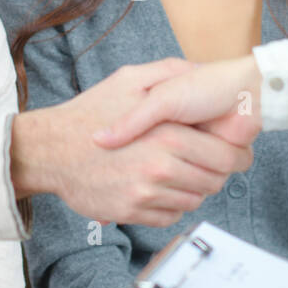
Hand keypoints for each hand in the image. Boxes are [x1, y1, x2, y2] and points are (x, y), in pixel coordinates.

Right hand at [10, 59, 254, 226]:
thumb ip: (169, 72)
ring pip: (194, 200)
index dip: (236, 155)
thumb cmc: (90, 112)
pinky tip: (161, 187)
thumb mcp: (130, 79)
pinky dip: (172, 204)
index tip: (235, 151)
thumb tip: (203, 73)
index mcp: (167, 134)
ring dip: (193, 188)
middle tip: (208, 163)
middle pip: (214, 181)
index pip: (225, 157)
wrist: (51, 149)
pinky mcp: (132, 212)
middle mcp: (160, 167)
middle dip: (216, 173)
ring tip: (181, 172)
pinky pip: (171, 215)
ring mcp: (146, 193)